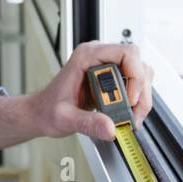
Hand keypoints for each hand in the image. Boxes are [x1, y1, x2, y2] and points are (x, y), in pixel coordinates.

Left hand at [30, 39, 154, 141]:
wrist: (41, 113)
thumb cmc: (47, 109)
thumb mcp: (65, 118)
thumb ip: (87, 123)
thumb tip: (110, 128)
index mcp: (86, 56)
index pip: (126, 53)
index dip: (135, 75)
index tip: (130, 98)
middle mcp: (99, 57)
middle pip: (137, 64)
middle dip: (141, 91)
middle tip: (134, 114)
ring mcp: (107, 66)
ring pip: (140, 73)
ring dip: (141, 97)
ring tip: (131, 117)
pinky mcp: (111, 78)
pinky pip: (134, 83)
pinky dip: (136, 100)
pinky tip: (127, 114)